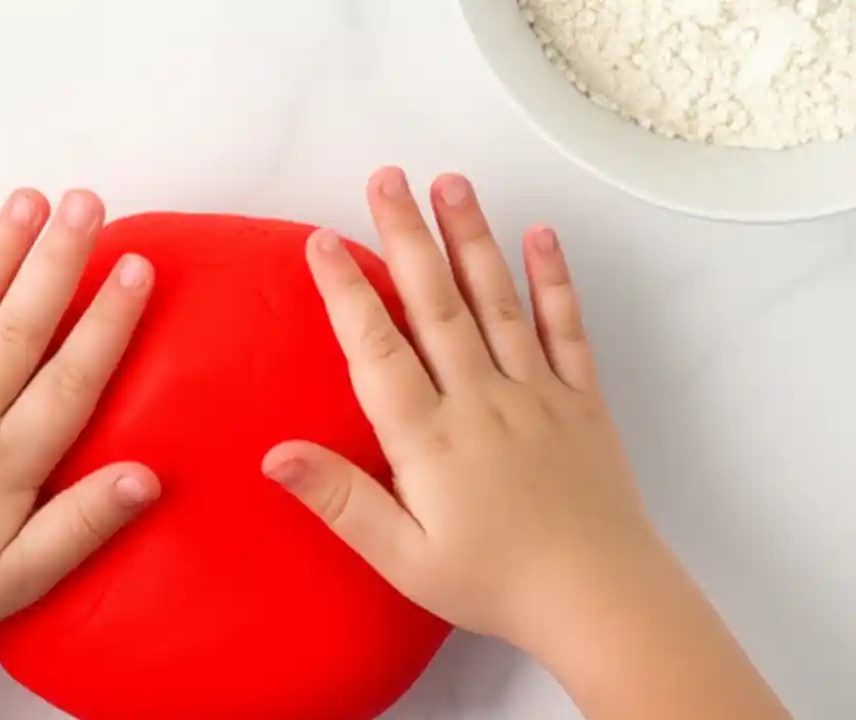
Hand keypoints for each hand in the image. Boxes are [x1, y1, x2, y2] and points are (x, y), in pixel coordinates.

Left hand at [0, 189, 162, 719]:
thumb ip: (82, 526)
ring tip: (28, 197)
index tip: (136, 266)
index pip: (71, 378)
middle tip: (87, 200)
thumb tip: (148, 476)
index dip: (108, 321)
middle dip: (57, 261)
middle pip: (19, 327)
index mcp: (5, 460)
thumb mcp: (16, 580)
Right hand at [263, 168, 644, 641]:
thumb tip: (275, 455)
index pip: (377, 349)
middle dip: (407, 237)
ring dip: (471, 238)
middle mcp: (481, 399)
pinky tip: (539, 235)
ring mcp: (536, 392)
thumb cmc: (493, 582)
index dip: (347, 291)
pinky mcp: (580, 398)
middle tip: (385, 179)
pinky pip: (566, 328)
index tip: (322, 241)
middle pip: (437, 304)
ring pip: (497, 301)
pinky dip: (553, 280)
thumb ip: (340, 501)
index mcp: (430, 438)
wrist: (599, 599)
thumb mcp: (402, 557)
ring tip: (450, 183)